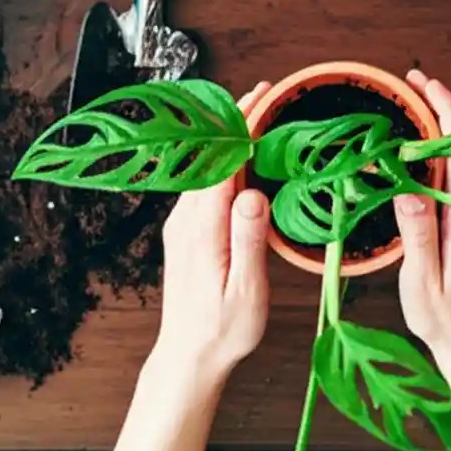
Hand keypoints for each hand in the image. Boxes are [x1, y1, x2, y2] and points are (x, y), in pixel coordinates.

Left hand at [155, 82, 272, 376]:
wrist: (188, 356)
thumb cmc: (222, 330)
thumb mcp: (245, 290)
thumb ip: (249, 240)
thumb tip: (254, 194)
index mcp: (202, 228)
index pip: (221, 161)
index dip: (241, 124)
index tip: (261, 95)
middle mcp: (185, 218)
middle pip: (210, 155)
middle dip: (237, 120)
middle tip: (268, 94)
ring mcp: (182, 224)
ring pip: (207, 168)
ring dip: (232, 140)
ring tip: (262, 117)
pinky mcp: (186, 232)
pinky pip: (205, 185)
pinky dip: (226, 163)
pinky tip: (245, 160)